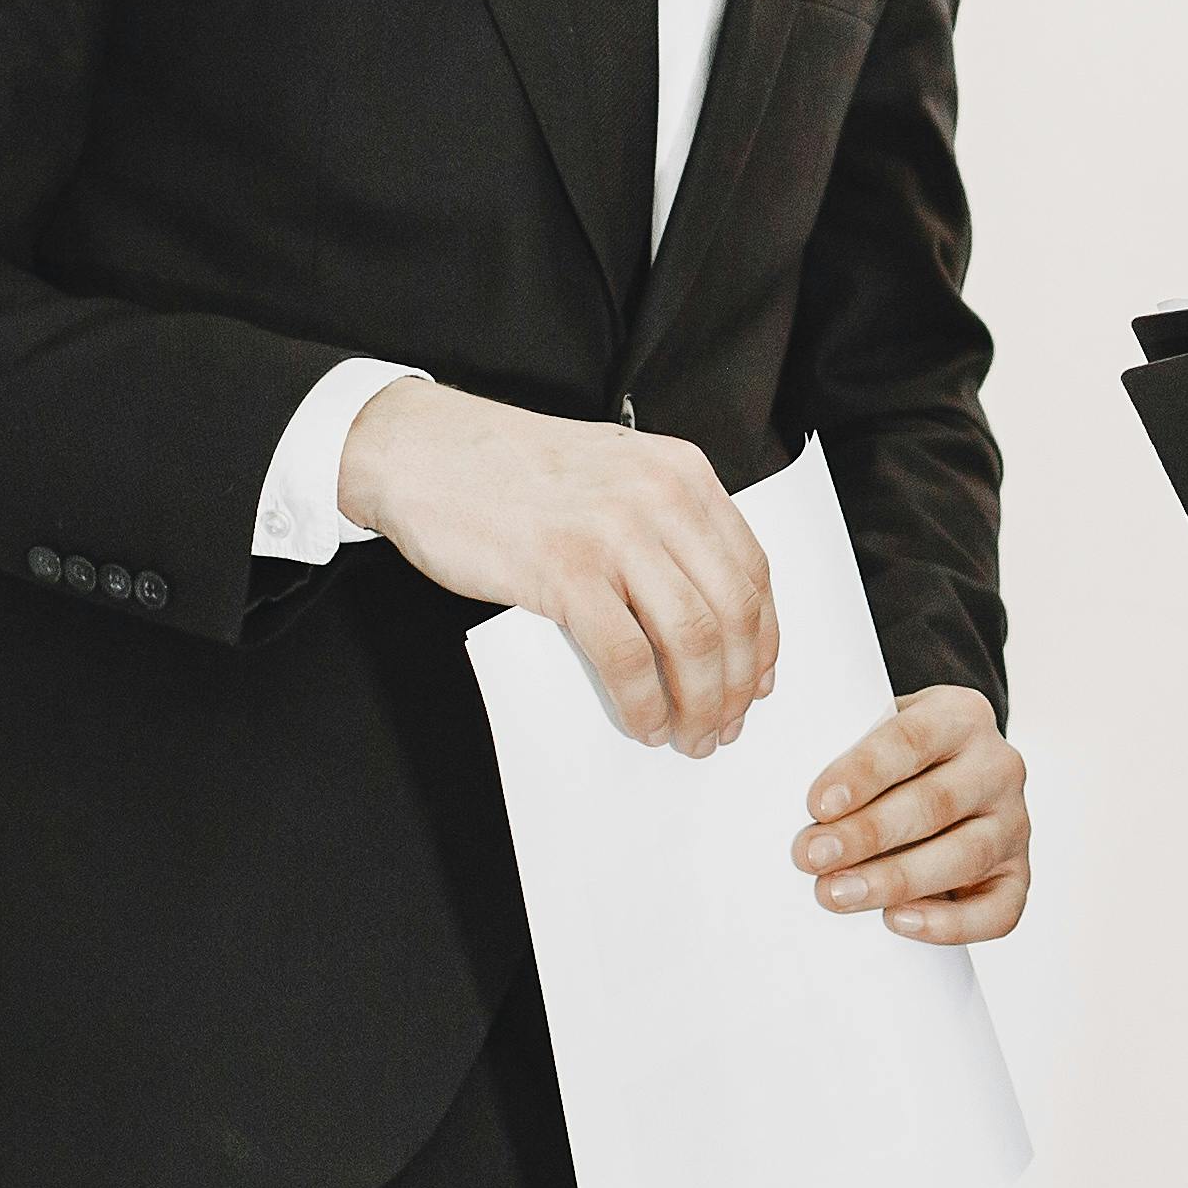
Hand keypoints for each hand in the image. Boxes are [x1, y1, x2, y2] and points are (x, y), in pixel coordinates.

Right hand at [337, 379, 776, 753]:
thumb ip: (665, 524)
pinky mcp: (564, 570)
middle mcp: (661, 498)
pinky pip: (627, 657)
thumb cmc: (511, 469)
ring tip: (689, 736)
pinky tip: (642, 723)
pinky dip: (644, 702)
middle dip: (735, 685)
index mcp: (682, 474)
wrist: (424, 450)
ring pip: (691, 640)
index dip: (762, 640)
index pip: (752, 571)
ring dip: (699, 704)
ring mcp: (613, 533)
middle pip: (732, 612)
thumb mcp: (615, 473)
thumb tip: (705, 608)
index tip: (754, 683)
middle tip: (724, 726)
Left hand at [797, 686, 1030, 945]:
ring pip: (965, 857)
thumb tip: (790, 795)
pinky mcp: (1018, 876)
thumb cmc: (892, 760)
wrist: (945, 779)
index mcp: (961, 715)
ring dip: (895, 880)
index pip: (912, 739)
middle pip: (936, 803)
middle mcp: (998, 766)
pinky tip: (897, 922)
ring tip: (834, 895)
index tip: (817, 804)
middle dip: (868, 834)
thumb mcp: (874, 729)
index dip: (864, 771)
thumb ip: (843, 746)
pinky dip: (949, 924)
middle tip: (810, 857)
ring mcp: (1015, 824)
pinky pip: (998, 911)